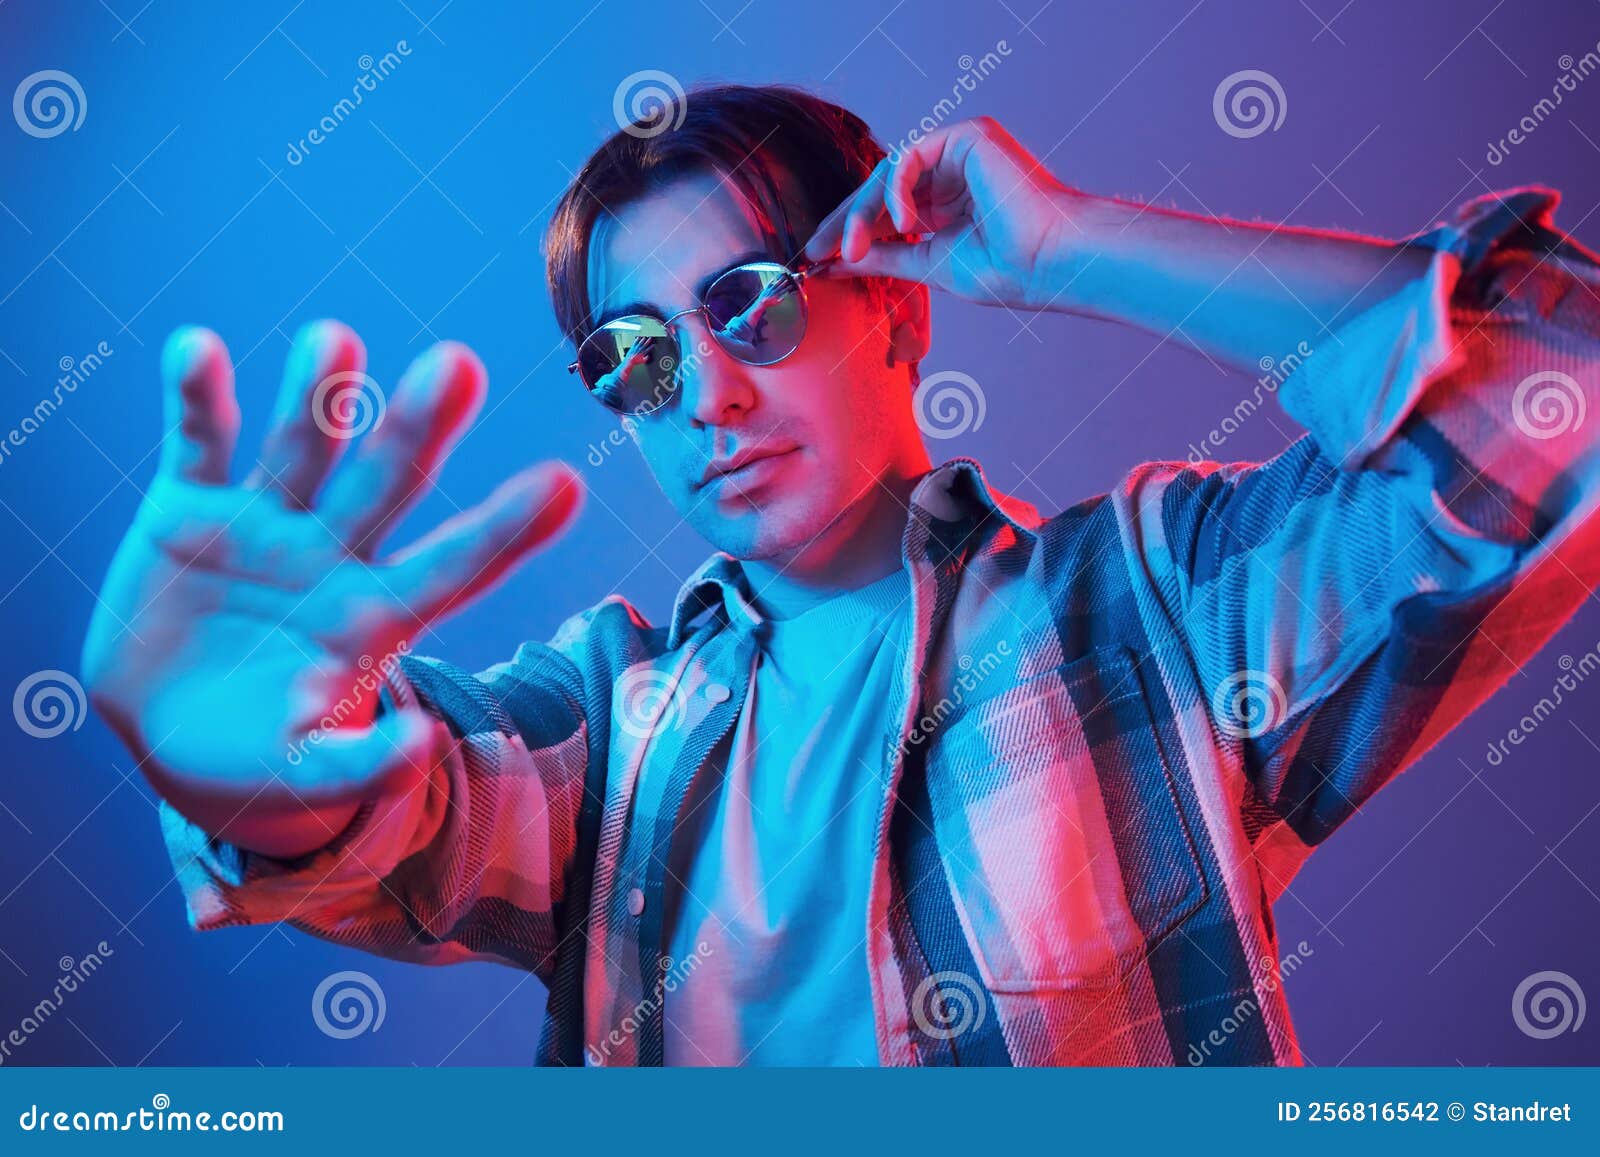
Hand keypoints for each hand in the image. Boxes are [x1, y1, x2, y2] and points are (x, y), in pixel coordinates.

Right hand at [80, 322, 582, 855]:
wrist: (169, 733)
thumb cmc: (260, 758)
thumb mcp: (309, 776)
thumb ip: (363, 769)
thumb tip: (421, 751)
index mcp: (377, 616)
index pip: (457, 566)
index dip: (506, 529)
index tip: (565, 484)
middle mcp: (334, 554)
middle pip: (388, 483)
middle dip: (419, 428)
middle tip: (458, 366)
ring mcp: (263, 525)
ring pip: (300, 447)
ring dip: (315, 395)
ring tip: (334, 339)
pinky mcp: (187, 510)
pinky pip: (196, 444)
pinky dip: (193, 397)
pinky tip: (195, 345)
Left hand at [804, 117, 1084, 310]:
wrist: (1053, 262)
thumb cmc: (1008, 269)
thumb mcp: (929, 264)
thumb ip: (885, 256)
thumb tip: (839, 259)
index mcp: (946, 203)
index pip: (885, 210)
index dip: (850, 232)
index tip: (818, 259)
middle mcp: (952, 173)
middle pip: (880, 188)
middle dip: (845, 221)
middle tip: (816, 250)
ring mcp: (959, 152)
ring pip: (888, 173)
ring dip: (862, 213)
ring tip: (851, 249)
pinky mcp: (967, 135)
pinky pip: (910, 157)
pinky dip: (897, 190)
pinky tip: (905, 223)